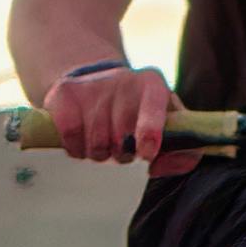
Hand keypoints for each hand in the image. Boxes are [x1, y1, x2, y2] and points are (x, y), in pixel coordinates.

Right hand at [46, 62, 194, 173]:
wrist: (94, 80)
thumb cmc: (137, 111)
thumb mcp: (166, 123)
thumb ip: (180, 152)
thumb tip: (156, 167)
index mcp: (153, 84)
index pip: (153, 108)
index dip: (150, 133)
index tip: (146, 154)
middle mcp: (124, 80)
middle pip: (122, 139)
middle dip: (123, 153)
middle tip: (123, 145)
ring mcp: (93, 85)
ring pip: (96, 143)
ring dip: (100, 152)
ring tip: (104, 140)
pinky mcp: (65, 93)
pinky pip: (71, 137)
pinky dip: (77, 148)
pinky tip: (83, 140)